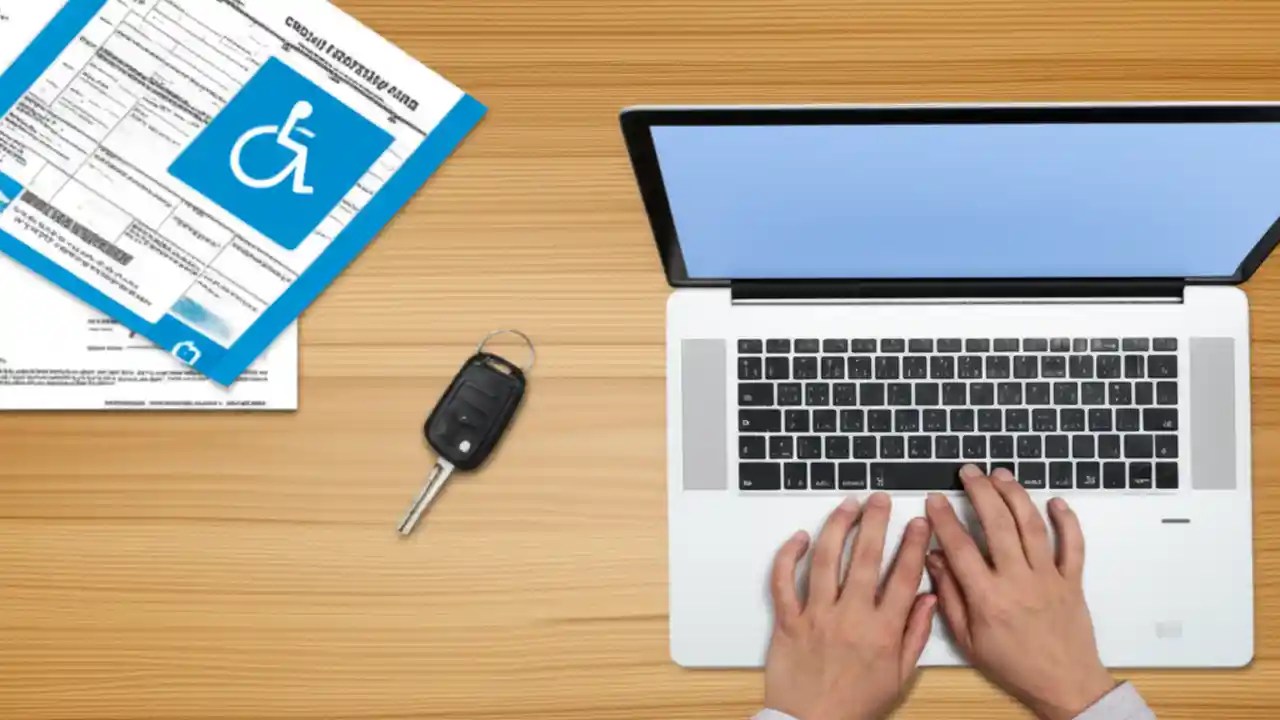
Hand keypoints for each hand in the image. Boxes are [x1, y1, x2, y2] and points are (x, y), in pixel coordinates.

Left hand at [764, 493, 935, 719]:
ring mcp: (816, 616)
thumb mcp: (899, 677)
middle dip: (876, 521)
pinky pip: (783, 580)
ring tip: (847, 505)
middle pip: (866, 557)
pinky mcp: (788, 620)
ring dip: (837, 526)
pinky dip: (789, 555)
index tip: (919, 523)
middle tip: (880, 499)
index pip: (903, 576)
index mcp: (882, 631)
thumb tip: (929, 599)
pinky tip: (800, 537)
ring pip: (826, 559)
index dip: (913, 544)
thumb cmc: (855, 705)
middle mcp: (850, 617)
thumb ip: (915, 635)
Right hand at [925, 465, 1115, 719]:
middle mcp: (1018, 581)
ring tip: (1000, 475)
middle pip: (997, 525)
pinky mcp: (1072, 581)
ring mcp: (1048, 578)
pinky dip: (1067, 520)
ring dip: (1015, 495)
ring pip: (1032, 526)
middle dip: (981, 492)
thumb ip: (950, 597)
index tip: (934, 499)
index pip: (961, 548)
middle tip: (968, 472)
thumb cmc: (1013, 665)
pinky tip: (1055, 501)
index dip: (944, 519)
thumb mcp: (968, 640)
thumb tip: (935, 559)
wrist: (1064, 684)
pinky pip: (1073, 545)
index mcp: (988, 598)